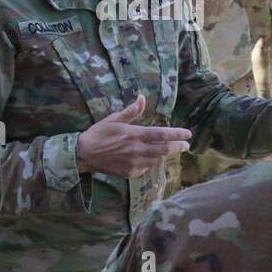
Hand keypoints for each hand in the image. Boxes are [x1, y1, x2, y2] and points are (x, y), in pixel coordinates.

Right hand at [76, 94, 190, 178]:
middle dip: (178, 147)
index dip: (177, 134)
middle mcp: (136, 150)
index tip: (188, 134)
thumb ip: (131, 111)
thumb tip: (142, 98)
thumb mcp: (114, 119)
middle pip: (164, 150)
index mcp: (134, 134)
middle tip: (186, 145)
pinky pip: (146, 168)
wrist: (83, 155)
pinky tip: (149, 158)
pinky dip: (150, 162)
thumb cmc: (98, 134)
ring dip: (164, 155)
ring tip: (169, 150)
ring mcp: (134, 163)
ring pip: (156, 160)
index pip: (161, 134)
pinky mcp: (130, 173)